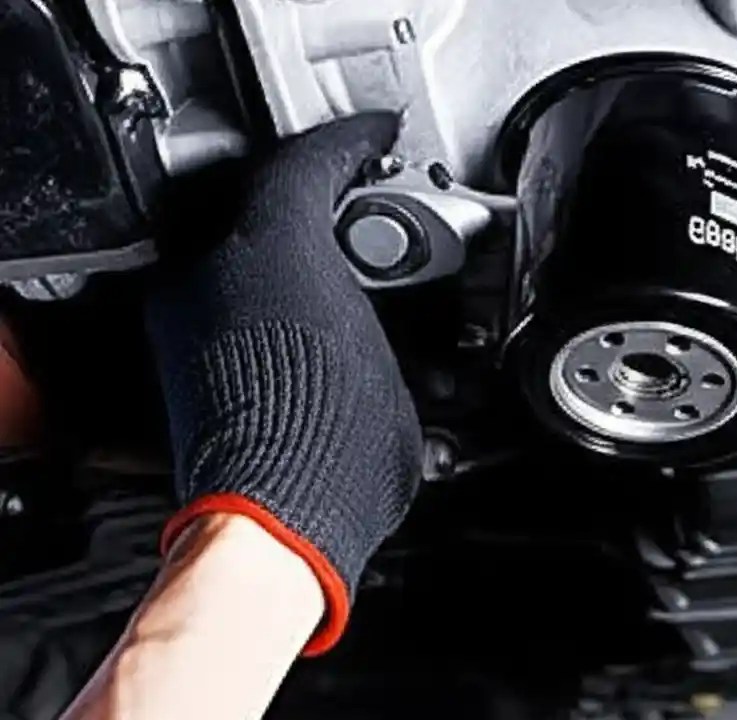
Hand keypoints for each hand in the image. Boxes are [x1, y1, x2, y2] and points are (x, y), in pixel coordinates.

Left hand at [145, 113, 423, 655]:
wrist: (272, 525)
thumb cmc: (331, 449)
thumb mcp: (394, 366)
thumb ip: (393, 312)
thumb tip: (405, 308)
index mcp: (273, 247)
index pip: (310, 160)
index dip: (353, 140)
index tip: (376, 136)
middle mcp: (216, 270)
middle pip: (276, 203)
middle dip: (332, 204)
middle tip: (377, 211)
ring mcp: (189, 314)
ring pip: (251, 252)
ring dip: (305, 255)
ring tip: (361, 281)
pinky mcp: (180, 356)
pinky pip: (230, 300)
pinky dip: (277, 300)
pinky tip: (326, 328)